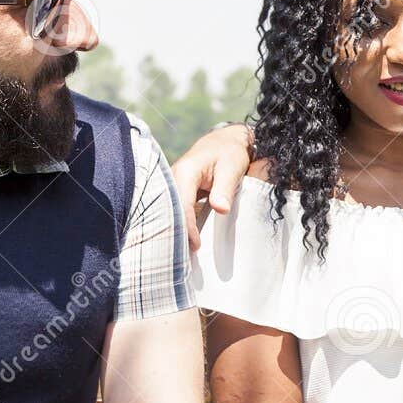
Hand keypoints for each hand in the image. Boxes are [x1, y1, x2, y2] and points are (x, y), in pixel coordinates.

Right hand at [170, 123, 253, 250]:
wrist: (225, 141)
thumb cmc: (230, 152)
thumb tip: (221, 209)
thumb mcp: (232, 167)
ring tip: (181, 258)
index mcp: (185, 172)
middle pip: (170, 211)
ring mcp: (173, 186)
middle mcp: (173, 179)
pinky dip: (181, 227)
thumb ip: (225, 188)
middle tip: (182, 261)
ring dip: (176, 232)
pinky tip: (185, 245)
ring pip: (170, 213)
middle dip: (175, 235)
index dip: (187, 227)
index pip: (182, 204)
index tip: (195, 246)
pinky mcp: (178, 193)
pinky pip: (176, 212)